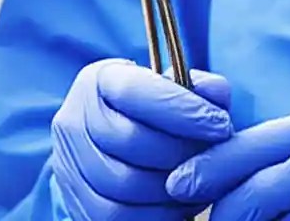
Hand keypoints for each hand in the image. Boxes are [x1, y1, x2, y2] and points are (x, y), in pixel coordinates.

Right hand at [52, 58, 233, 220]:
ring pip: (124, 182)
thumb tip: (216, 92)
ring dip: (171, 187)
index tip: (221, 125)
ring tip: (201, 182)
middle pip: (129, 140)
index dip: (181, 109)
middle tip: (212, 159)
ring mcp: (68, 164)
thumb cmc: (154, 117)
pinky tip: (180, 205)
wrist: (115, 150)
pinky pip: (116, 216)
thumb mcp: (174, 93)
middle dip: (180, 152)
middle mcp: (72, 120)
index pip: (134, 91)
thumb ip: (199, 89)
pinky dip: (156, 214)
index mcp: (97, 82)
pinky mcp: (76, 202)